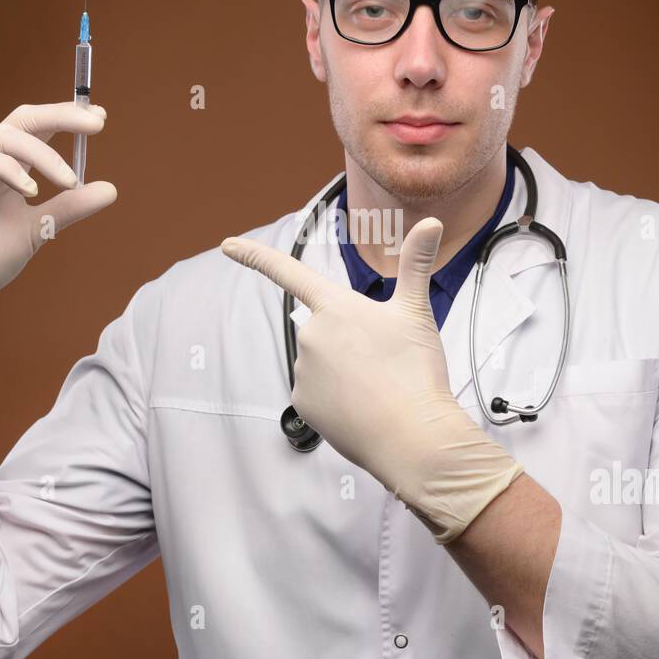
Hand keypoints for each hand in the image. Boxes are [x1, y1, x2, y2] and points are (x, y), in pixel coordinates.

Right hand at [0, 102, 115, 380]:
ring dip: (43, 153)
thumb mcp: (38, 229)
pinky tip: (29, 190)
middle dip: (60, 116)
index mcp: (12, 169)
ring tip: (68, 181)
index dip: (66, 117)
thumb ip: (69, 208)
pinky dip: (7, 169)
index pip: (39, 130)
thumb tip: (111, 189)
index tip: (100, 117)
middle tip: (95, 123)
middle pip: (23, 122)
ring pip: (4, 137)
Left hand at [220, 217, 523, 543]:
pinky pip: (317, 393)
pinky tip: (362, 407)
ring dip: (345, 371)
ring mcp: (304, 371)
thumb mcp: (416, 313)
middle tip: (385, 361)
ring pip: (323, 363)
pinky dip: (337, 398)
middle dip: (350, 342)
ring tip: (378, 387)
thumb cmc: (415, 372)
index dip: (256, 256)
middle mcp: (311, 335)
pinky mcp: (302, 404)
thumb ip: (416, 264)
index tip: (228, 246)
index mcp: (335, 307)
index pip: (289, 272)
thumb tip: (430, 220)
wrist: (411, 437)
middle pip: (326, 329)